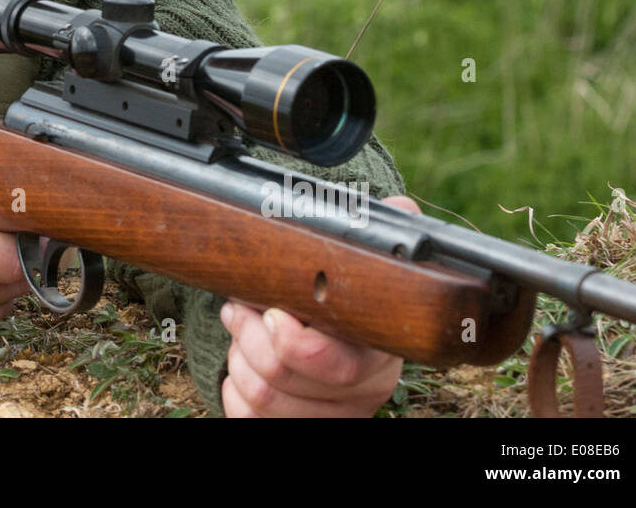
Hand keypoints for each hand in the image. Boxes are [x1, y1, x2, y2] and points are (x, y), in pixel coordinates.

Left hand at [220, 195, 421, 416]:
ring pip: (262, 399)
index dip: (296, 342)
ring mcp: (326, 416)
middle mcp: (358, 394)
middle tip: (240, 306)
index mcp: (378, 354)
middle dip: (249, 335)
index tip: (271, 311)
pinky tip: (241, 357)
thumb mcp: (363, 267)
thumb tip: (403, 209)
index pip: (339, 364)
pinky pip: (247, 418)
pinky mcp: (291, 427)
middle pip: (285, 378)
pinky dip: (232, 386)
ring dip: (238, 354)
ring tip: (239, 323)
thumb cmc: (340, 297)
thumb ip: (372, 237)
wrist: (326, 336)